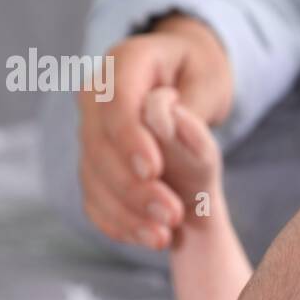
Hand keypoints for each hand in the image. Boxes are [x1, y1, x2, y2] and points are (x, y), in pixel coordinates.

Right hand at [75, 15, 232, 249]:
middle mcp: (97, 95)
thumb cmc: (199, 76)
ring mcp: (90, 130)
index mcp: (126, 61)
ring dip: (126, 212)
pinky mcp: (92, 162)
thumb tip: (164, 121)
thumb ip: (190, 108)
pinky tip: (147, 238)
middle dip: (132, 186)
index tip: (153, 170)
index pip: (115, 100)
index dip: (129, 137)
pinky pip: (93, 196)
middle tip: (173, 214)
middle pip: (99, 144)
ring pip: (93, 176)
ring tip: (163, 237)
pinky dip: (117, 222)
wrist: (186, 83)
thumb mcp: (210, 84)